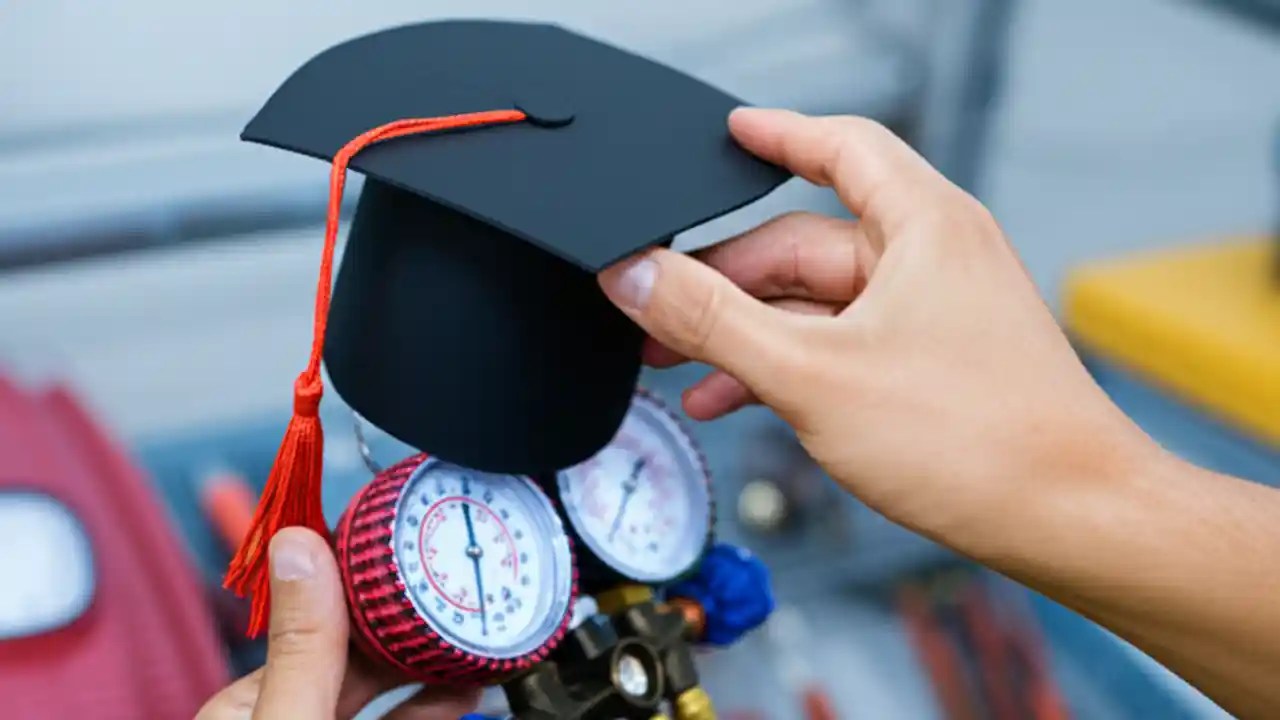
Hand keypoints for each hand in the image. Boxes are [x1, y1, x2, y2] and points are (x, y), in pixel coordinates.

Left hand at [197, 528, 478, 719]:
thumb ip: (302, 650)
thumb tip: (298, 547)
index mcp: (244, 708)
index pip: (313, 619)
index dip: (360, 578)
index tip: (405, 542)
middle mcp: (288, 715)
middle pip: (358, 651)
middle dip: (408, 616)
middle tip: (461, 583)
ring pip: (385, 688)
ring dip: (431, 657)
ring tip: (474, 628)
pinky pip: (402, 719)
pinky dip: (435, 700)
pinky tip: (465, 684)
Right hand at [598, 108, 1158, 551]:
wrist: (1069, 519)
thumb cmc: (982, 441)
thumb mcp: (812, 373)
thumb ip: (712, 320)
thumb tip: (639, 275)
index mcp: (922, 225)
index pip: (838, 146)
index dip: (775, 135)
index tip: (727, 134)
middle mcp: (932, 257)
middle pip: (803, 242)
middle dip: (724, 280)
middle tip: (655, 309)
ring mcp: (933, 313)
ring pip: (814, 302)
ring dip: (745, 334)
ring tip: (677, 366)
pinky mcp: (931, 364)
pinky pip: (838, 345)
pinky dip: (785, 366)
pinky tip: (733, 400)